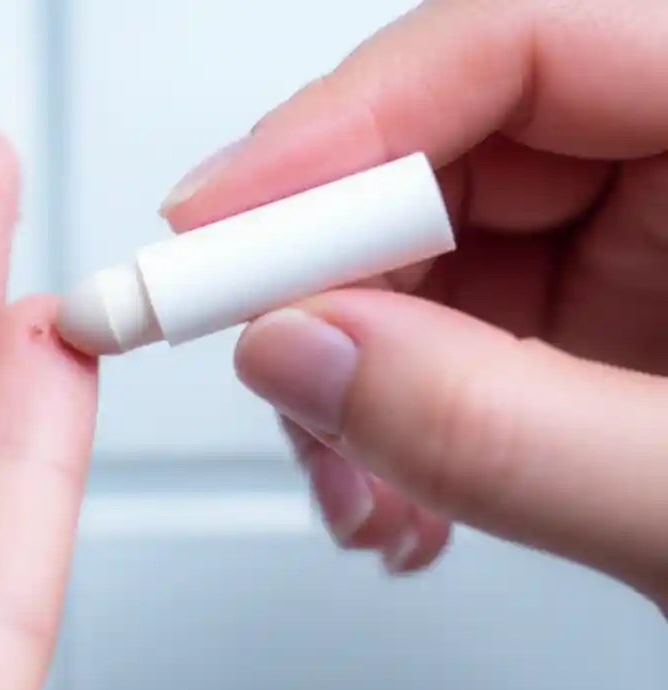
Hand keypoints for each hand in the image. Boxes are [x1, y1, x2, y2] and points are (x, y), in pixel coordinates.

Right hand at [161, 0, 667, 605]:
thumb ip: (508, 431)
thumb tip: (300, 351)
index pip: (519, 43)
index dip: (343, 125)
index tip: (218, 222)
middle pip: (449, 146)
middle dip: (330, 280)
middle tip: (274, 376)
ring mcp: (654, 237)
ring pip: (430, 245)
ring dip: (351, 369)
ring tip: (355, 487)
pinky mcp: (610, 313)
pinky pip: (455, 321)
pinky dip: (395, 410)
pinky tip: (398, 491)